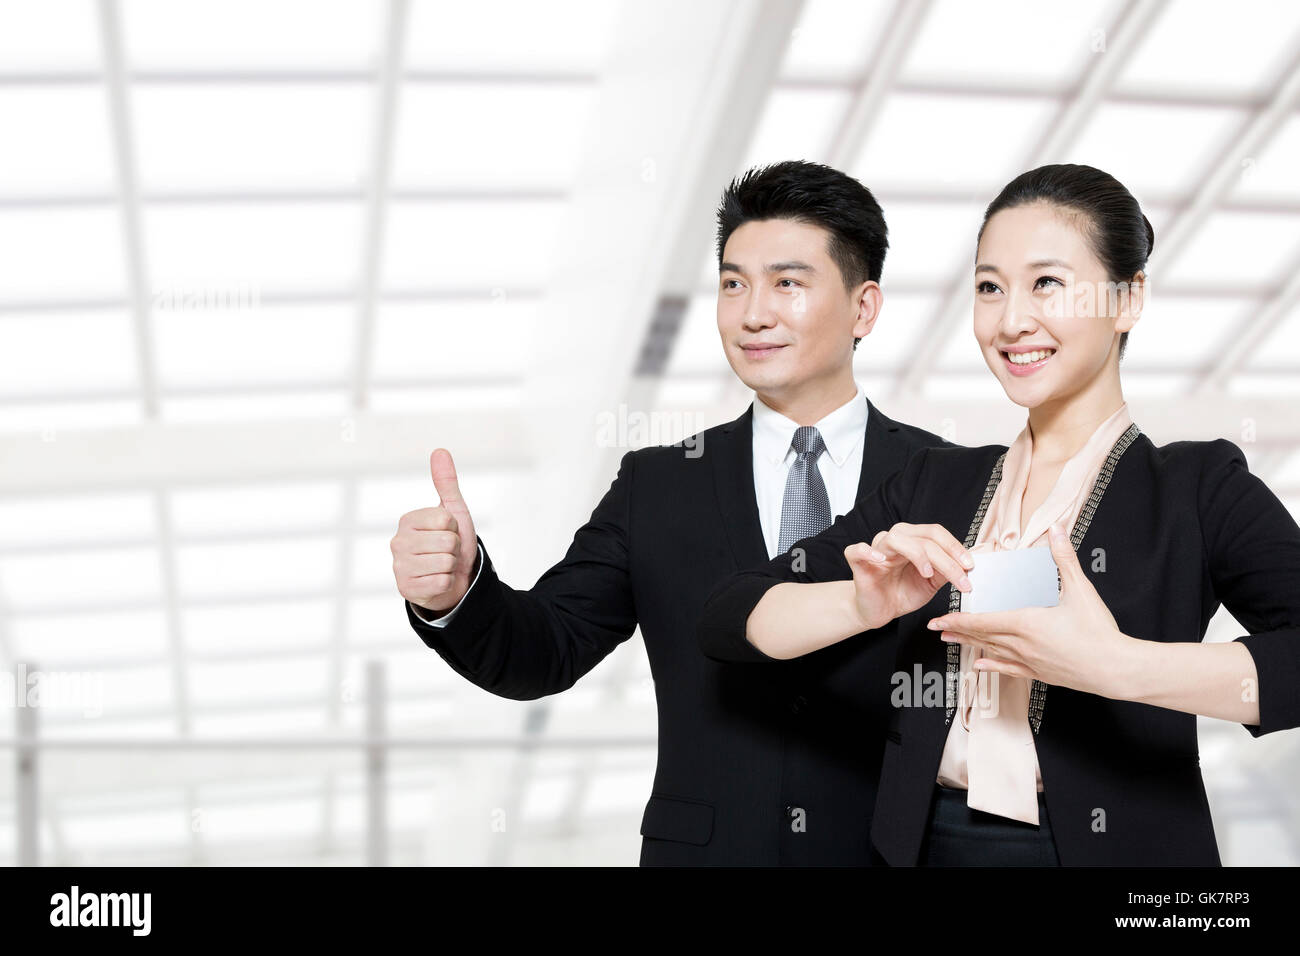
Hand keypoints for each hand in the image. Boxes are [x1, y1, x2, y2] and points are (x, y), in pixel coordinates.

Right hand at [391, 448, 478, 613]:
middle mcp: (397, 542)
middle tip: (446, 552)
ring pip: (445, 562)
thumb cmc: (451, 543)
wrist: (452, 578)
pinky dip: (446, 583)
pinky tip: (437, 581)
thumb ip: (446, 483)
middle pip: (447, 542)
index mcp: (407, 521)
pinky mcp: (405, 589)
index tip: (448, 533)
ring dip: (451, 566)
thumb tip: (440, 451)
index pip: (445, 520)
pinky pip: (441, 582)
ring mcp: (399, 567)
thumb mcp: (453, 512)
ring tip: (442, 566)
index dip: (454, 528)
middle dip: (454, 548)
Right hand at [844, 522, 974, 630]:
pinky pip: (857, 550)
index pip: (935, 533)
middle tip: (961, 579)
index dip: (954, 547)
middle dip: (946, 558)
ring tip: (928, 573)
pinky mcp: (858, 563)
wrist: (879, 612)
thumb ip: (944, 571)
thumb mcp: (930, 584)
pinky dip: (868, 552)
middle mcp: (895, 540)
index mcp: (913, 541)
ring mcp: (876, 550)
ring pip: (896, 539)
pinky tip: (881, 561)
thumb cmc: (902, 593)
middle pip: (922, 537)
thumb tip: (965, 564)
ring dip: (918, 554)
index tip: (970, 566)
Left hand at [925, 522, 1137, 698]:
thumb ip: (1064, 559)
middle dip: (957, 631)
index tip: (938, 619)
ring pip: (992, 652)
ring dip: (969, 645)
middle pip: (982, 637)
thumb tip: (1056, 530)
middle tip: (936, 628)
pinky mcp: (1040, 674)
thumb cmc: (1099, 631)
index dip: (958, 620)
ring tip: (950, 641)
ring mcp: (1029, 662)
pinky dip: (992, 666)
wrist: (1116, 669)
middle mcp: (1021, 645)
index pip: (982, 621)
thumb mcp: (1080, 590)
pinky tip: (980, 665)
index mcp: (1025, 623)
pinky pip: (1009, 670)